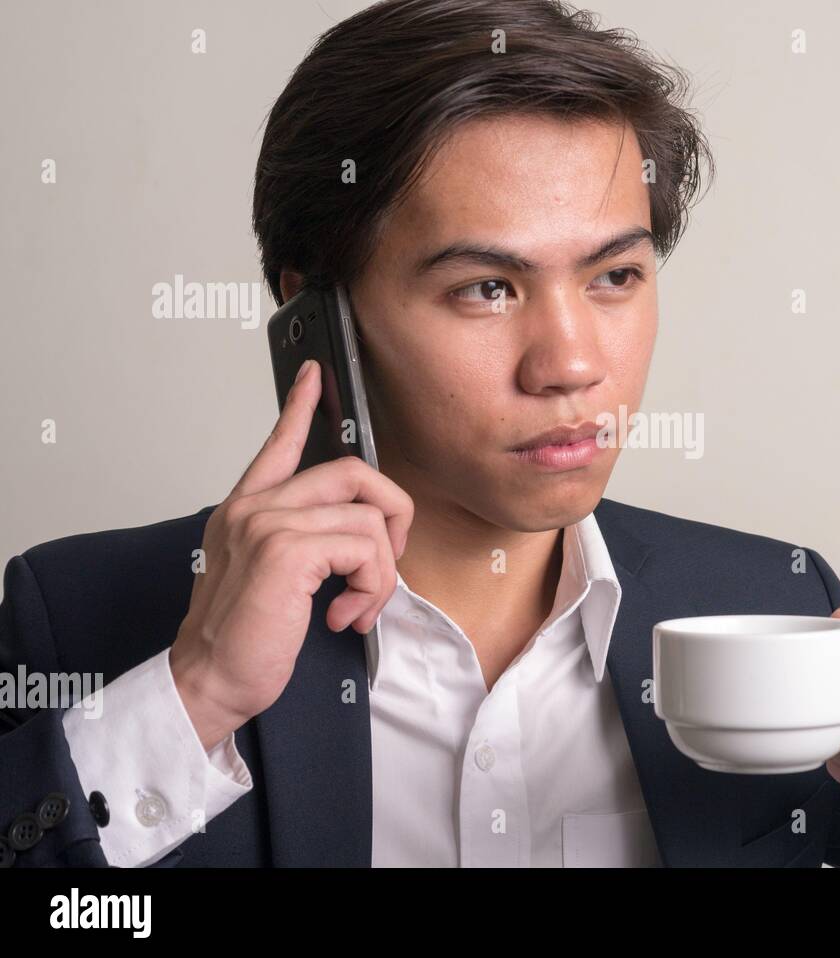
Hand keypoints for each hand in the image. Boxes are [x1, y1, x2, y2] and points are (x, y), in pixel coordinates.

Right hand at [169, 359, 414, 749]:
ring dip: (381, 574)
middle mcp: (253, 509)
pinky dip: (373, 588)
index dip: (300, 406)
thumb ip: (302, 545)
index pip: (277, 444)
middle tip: (386, 562)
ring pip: (370, 518)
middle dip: (393, 514)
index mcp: (245, 511)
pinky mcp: (286, 551)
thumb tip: (361, 537)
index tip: (315, 375)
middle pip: (353, 471)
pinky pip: (367, 548)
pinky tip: (345, 616)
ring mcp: (267, 525)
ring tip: (356, 607)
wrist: (210, 681)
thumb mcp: (269, 579)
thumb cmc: (243, 639)